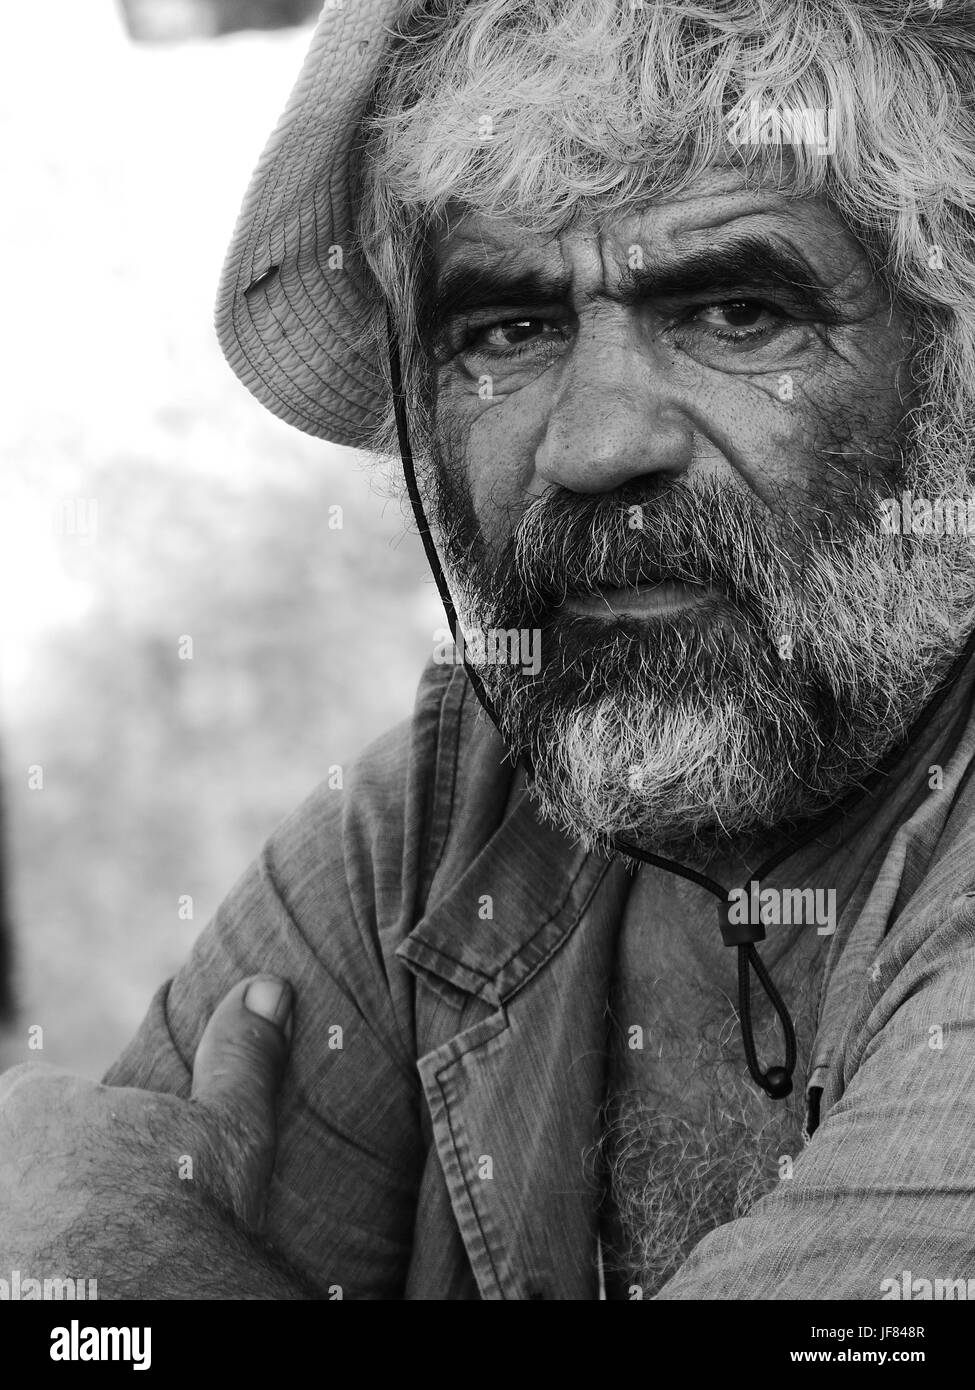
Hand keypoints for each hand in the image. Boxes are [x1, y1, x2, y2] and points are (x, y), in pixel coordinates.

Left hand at [0, 975, 291, 1277]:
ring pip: (16, 1213)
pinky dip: (39, 1274)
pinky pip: (18, 1268)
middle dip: (54, 1173)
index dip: (80, 1120)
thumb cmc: (191, 1210)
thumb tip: (267, 987)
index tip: (120, 1149)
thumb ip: (240, 1052)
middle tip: (111, 1202)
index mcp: (29, 1105)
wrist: (164, 1306)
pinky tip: (87, 1285)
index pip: (37, 1096)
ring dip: (43, 1228)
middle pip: (19, 1155)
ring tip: (97, 1250)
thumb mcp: (230, 1124)